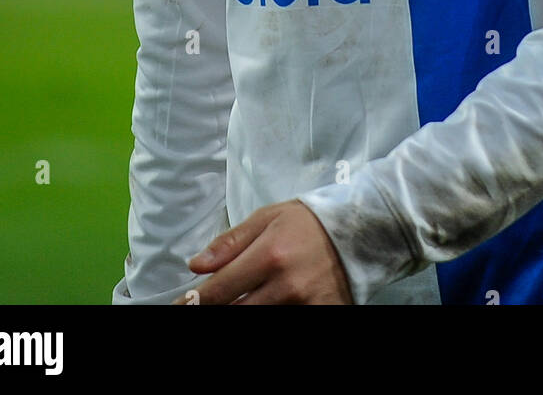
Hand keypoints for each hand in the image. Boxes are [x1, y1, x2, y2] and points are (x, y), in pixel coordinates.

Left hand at [173, 200, 354, 305]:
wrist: (360, 230)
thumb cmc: (307, 222)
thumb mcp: (267, 218)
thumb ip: (230, 242)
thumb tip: (195, 265)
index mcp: (270, 255)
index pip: (221, 289)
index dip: (195, 301)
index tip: (182, 305)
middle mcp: (286, 285)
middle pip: (237, 313)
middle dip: (217, 311)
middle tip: (208, 305)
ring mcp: (305, 306)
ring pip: (259, 323)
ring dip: (244, 313)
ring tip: (241, 301)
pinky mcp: (322, 316)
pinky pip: (288, 325)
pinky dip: (271, 318)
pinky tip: (264, 306)